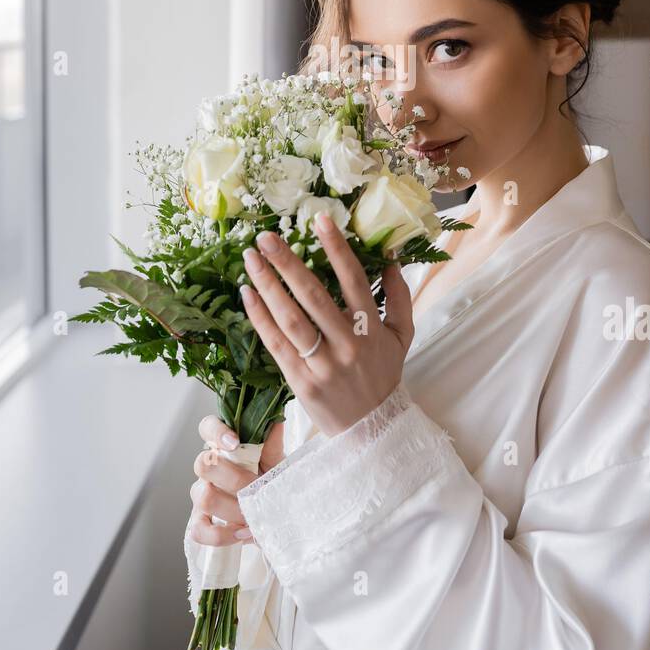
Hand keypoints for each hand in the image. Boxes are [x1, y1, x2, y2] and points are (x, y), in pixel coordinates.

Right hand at [189, 418, 284, 546]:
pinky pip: (198, 530)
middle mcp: (209, 467)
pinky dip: (222, 535)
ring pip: (203, 497)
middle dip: (233, 480)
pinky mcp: (201, 521)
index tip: (235, 443)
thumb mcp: (276, 461)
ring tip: (254, 516)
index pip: (207, 427)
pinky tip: (243, 533)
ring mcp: (202, 494)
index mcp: (225, 445)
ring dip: (232, 509)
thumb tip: (275, 419)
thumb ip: (272, 442)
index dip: (216, 432)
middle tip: (255, 489)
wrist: (275, 510)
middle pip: (202, 464)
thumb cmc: (271, 478)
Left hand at [238, 212, 414, 438]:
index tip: (319, 219)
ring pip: (290, 319)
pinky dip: (259, 318)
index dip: (336, 248)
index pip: (354, 280)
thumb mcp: (402, 336)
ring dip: (267, 286)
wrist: (373, 430)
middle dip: (288, 264)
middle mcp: (347, 346)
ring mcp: (321, 365)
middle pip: (313, 297)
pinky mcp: (300, 381)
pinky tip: (247, 294)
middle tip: (267, 236)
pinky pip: (275, 344)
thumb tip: (390, 259)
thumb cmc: (384, 376)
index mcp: (372, 330)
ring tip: (250, 258)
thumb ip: (399, 297)